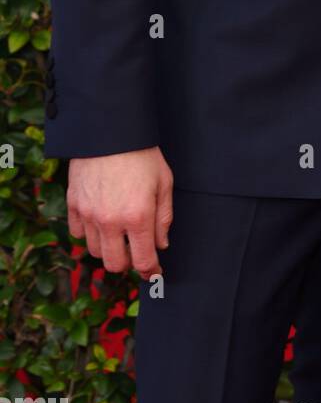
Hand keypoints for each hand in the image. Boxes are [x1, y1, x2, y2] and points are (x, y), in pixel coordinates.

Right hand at [66, 147, 172, 279]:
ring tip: (118, 231)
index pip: (142, 261)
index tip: (154, 271)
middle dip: (127, 262)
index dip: (150, 270)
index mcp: (138, 217)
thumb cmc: (142, 154)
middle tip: (135, 249)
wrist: (109, 130)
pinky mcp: (73, 205)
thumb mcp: (164, 182)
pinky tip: (99, 220)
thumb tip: (161, 244)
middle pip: (114, 264)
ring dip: (107, 247)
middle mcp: (111, 221)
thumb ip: (164, 217)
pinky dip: (88, 233)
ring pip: (94, 251)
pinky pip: (76, 233)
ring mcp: (88, 214)